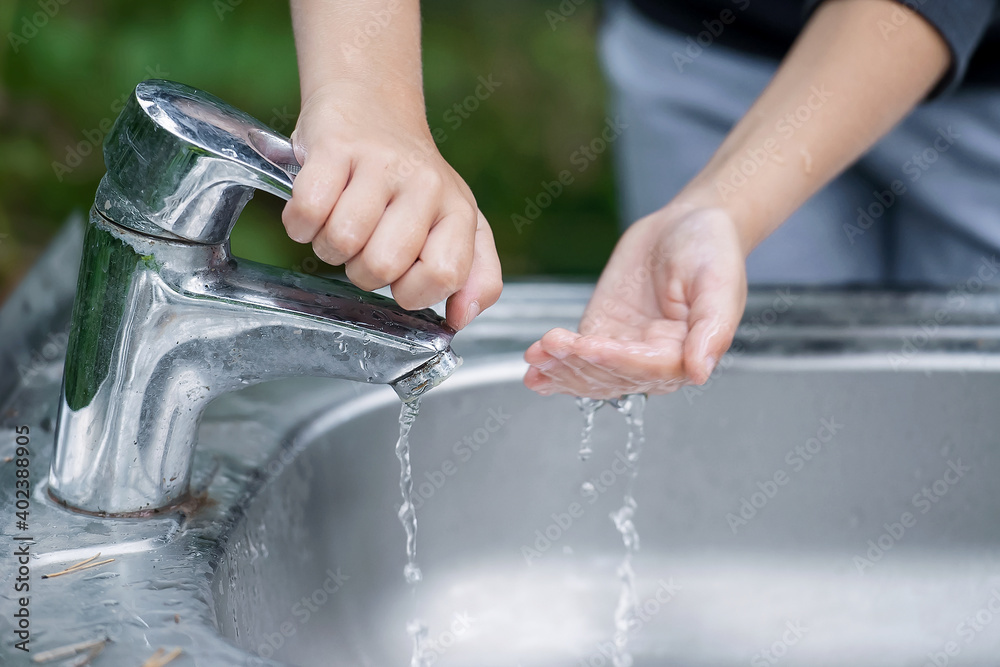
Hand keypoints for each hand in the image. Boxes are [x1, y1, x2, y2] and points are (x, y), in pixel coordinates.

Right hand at [281, 80, 501, 329]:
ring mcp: (381, 163)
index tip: (401, 277)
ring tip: (340, 222)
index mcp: (459, 211)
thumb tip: (461, 318)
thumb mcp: (456, 225)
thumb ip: (475, 276)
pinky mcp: (335, 147)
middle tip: (365, 244)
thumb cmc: (410, 180)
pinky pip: (307, 211)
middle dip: (362, 270)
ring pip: (341, 242)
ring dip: (328, 246)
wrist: (372, 104)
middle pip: (383, 266)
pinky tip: (315, 208)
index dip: (412, 291)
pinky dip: (300, 224)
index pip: (444, 276)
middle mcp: (427, 184)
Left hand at [523, 207, 746, 397]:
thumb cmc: (710, 250)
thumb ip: (712, 330)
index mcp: (685, 353)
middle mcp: (654, 361)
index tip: (587, 347)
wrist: (685, 224)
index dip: (615, 360)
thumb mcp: (718, 283)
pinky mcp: (603, 336)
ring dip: (561, 369)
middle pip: (611, 376)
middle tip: (550, 346)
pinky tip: (533, 369)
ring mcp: (625, 352)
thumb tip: (701, 372)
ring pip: (590, 374)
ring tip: (536, 356)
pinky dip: (555, 366)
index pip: (646, 368)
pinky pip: (578, 359)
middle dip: (578, 364)